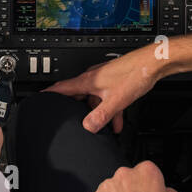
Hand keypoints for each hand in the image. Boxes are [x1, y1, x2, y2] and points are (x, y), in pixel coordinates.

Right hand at [43, 47, 162, 132]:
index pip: (61, 88)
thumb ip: (100, 116)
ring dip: (98, 113)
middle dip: (75, 110)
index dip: (49, 94)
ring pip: (95, 98)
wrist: (152, 63)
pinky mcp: (115, 81)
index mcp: (88, 81)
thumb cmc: (135, 74)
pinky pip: (106, 98)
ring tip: (104, 128)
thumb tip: (87, 126)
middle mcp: (94, 78)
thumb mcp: (116, 101)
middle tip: (71, 120)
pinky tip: (117, 121)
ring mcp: (104, 79)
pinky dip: (109, 109)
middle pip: (77, 95)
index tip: (39, 98)